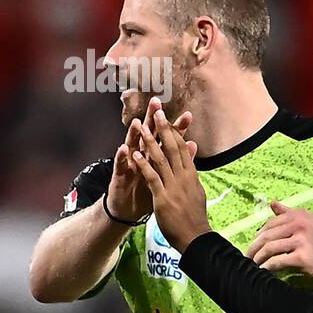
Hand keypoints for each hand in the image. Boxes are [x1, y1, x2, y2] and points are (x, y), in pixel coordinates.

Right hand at [107, 97, 193, 221]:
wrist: (130, 209)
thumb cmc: (148, 190)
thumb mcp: (166, 175)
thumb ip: (178, 159)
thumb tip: (193, 144)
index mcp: (156, 155)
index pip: (168, 138)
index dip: (177, 128)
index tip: (189, 115)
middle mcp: (142, 155)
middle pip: (149, 134)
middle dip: (152, 119)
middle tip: (157, 104)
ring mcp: (130, 163)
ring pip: (132, 146)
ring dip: (134, 134)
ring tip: (138, 122)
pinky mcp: (119, 175)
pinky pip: (120, 165)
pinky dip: (122, 157)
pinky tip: (124, 148)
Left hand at [130, 106, 210, 251]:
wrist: (195, 238)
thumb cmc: (195, 217)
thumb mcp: (197, 192)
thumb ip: (192, 172)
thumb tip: (195, 156)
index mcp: (191, 176)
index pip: (183, 149)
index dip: (175, 132)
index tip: (168, 117)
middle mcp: (184, 178)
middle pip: (173, 148)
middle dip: (164, 129)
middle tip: (157, 111)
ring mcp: (174, 187)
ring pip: (161, 159)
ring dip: (151, 142)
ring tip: (142, 127)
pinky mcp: (163, 197)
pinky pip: (152, 177)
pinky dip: (144, 165)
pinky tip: (135, 154)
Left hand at [246, 200, 312, 284]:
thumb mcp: (311, 223)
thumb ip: (290, 213)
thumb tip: (272, 203)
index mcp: (300, 215)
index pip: (270, 223)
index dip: (259, 235)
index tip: (255, 245)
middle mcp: (300, 224)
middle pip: (266, 235)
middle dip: (254, 248)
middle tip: (249, 257)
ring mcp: (301, 241)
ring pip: (269, 249)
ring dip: (258, 259)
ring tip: (254, 266)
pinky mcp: (302, 257)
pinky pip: (277, 262)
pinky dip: (267, 268)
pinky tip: (264, 272)